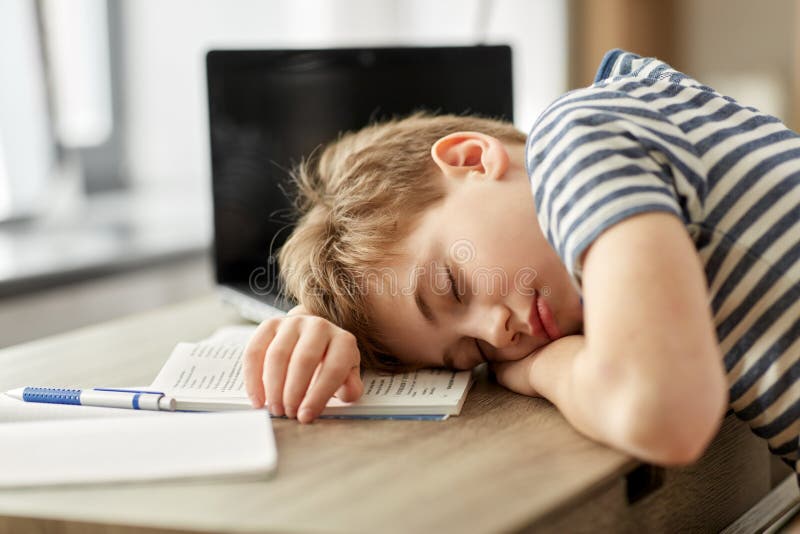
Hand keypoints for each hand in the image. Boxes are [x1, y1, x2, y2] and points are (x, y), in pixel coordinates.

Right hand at [243, 312, 362, 423]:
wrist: (314, 335)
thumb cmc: (330, 362)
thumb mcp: (347, 374)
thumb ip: (350, 386)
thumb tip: (347, 394)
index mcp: (343, 341)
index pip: (333, 369)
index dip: (318, 395)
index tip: (305, 417)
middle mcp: (319, 326)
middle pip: (304, 360)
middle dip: (293, 392)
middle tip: (288, 414)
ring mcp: (293, 323)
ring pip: (277, 355)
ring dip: (273, 387)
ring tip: (275, 409)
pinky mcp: (270, 324)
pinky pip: (255, 351)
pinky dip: (253, 378)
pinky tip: (258, 399)